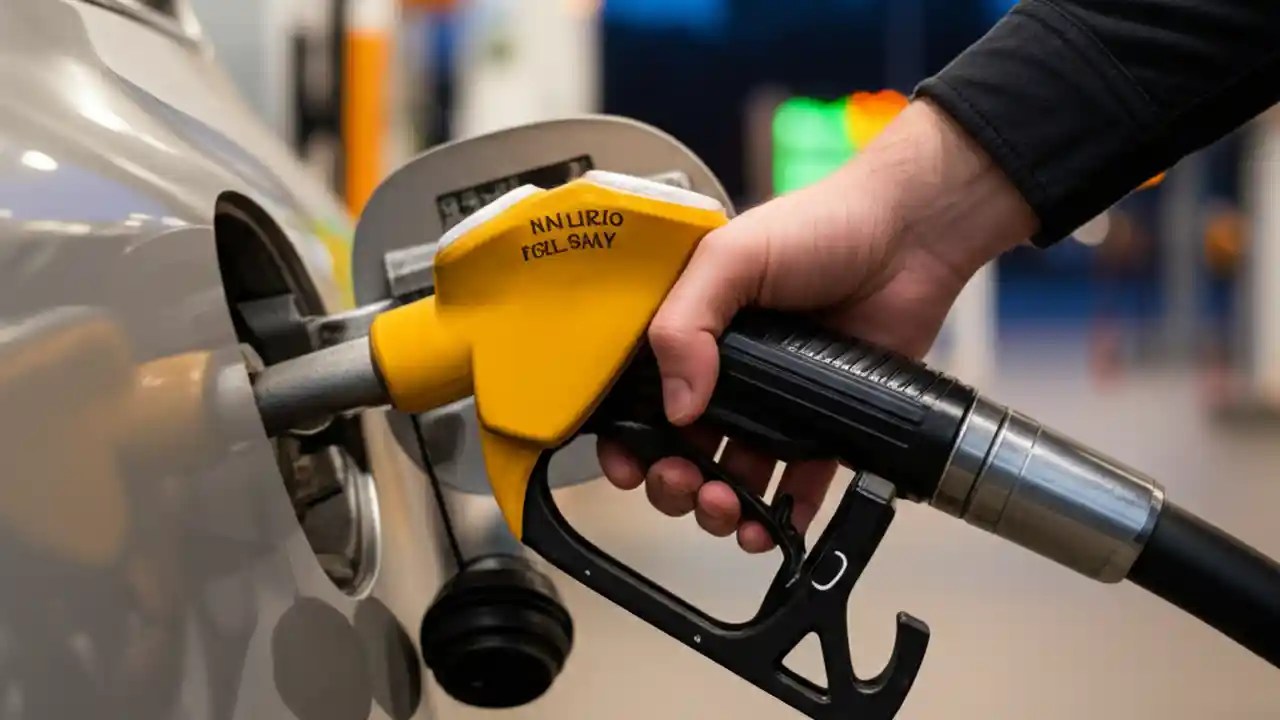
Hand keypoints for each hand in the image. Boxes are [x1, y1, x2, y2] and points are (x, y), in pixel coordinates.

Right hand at [596, 99, 1037, 551]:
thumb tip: (675, 407)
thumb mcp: (729, 258)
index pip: (638, 399)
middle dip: (674, 484)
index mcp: (691, 334)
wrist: (910, 236)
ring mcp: (776, 404)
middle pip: (680, 452)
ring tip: (730, 510)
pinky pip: (800, 485)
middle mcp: (726, 374)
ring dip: (722, 509)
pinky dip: (785, 517)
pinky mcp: (827, 425)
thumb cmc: (817, 228)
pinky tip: (777, 529)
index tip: (627, 467)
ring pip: (733, 479)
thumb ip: (685, 324)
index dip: (626, 440)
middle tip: (686, 485)